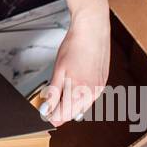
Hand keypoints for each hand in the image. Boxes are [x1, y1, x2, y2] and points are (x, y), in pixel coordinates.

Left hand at [40, 12, 109, 126]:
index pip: (63, 116)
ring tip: (60, 92)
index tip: (43, 113)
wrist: (92, 29)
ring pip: (82, 107)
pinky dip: (79, 97)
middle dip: (60, 111)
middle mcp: (93, 93)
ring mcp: (99, 88)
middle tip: (48, 103)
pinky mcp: (102, 82)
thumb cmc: (76, 45)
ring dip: (69, 104)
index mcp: (81, 92)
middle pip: (73, 114)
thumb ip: (53, 93)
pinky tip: (73, 87)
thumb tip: (46, 110)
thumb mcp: (59, 70)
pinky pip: (89, 98)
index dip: (51, 116)